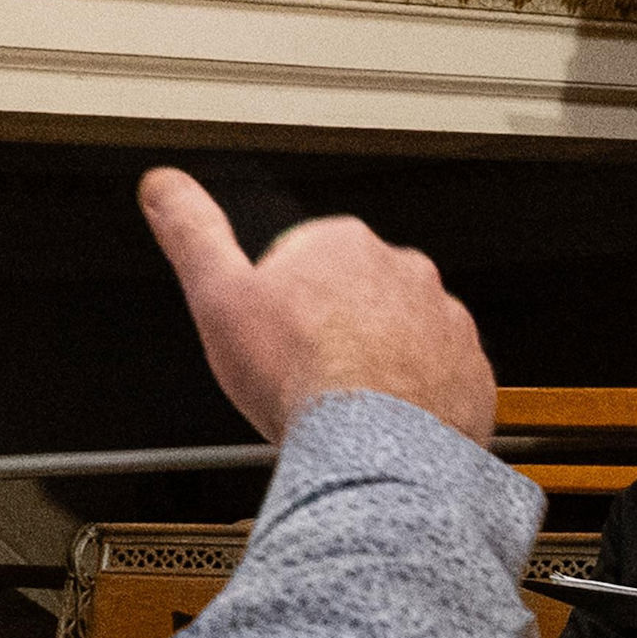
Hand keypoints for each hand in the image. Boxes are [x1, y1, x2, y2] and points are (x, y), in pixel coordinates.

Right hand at [137, 167, 495, 446]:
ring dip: (382, 360)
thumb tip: (164, 187)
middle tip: (309, 371)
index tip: (276, 333)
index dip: (284, 300)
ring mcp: (445, 322)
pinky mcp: (471, 371)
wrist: (374, 450)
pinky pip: (443, 377)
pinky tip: (388, 422)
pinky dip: (420, 396)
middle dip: (338, 326)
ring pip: (406, 334)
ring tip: (349, 402)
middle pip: (361, 294)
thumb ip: (193, 235)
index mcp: (343, 245)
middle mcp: (405, 273)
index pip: (308, 255)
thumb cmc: (301, 379)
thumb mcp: (218, 297)